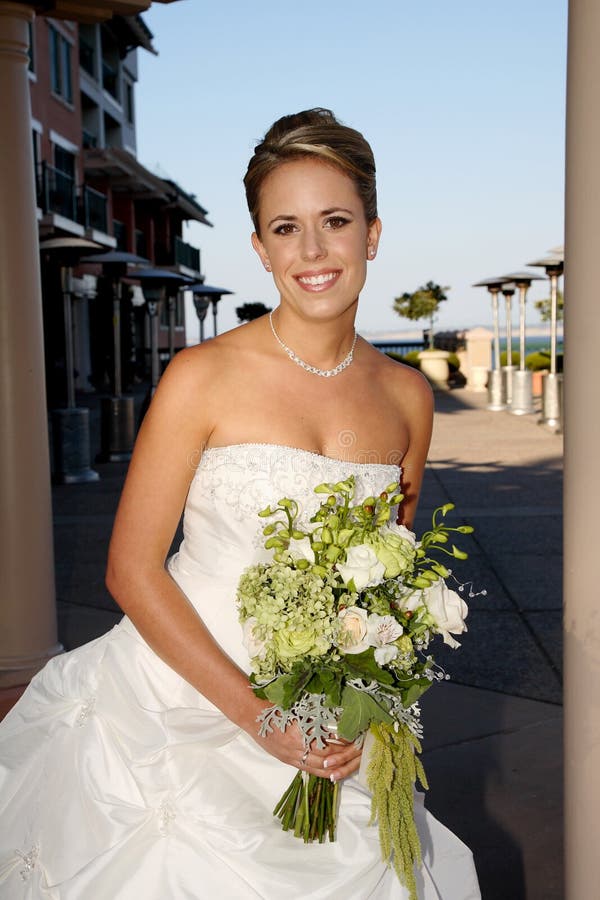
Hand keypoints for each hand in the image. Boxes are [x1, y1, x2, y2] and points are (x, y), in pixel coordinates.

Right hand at [245, 703, 362, 781]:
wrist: (251, 715)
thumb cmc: (274, 705)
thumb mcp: (297, 706)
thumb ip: (315, 714)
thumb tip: (337, 715)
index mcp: (301, 728)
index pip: (329, 739)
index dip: (345, 739)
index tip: (356, 734)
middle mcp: (297, 745)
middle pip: (328, 756)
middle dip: (346, 754)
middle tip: (359, 749)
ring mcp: (292, 756)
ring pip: (321, 767)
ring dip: (337, 766)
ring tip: (352, 761)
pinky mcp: (288, 761)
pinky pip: (310, 770)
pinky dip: (324, 772)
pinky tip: (335, 771)